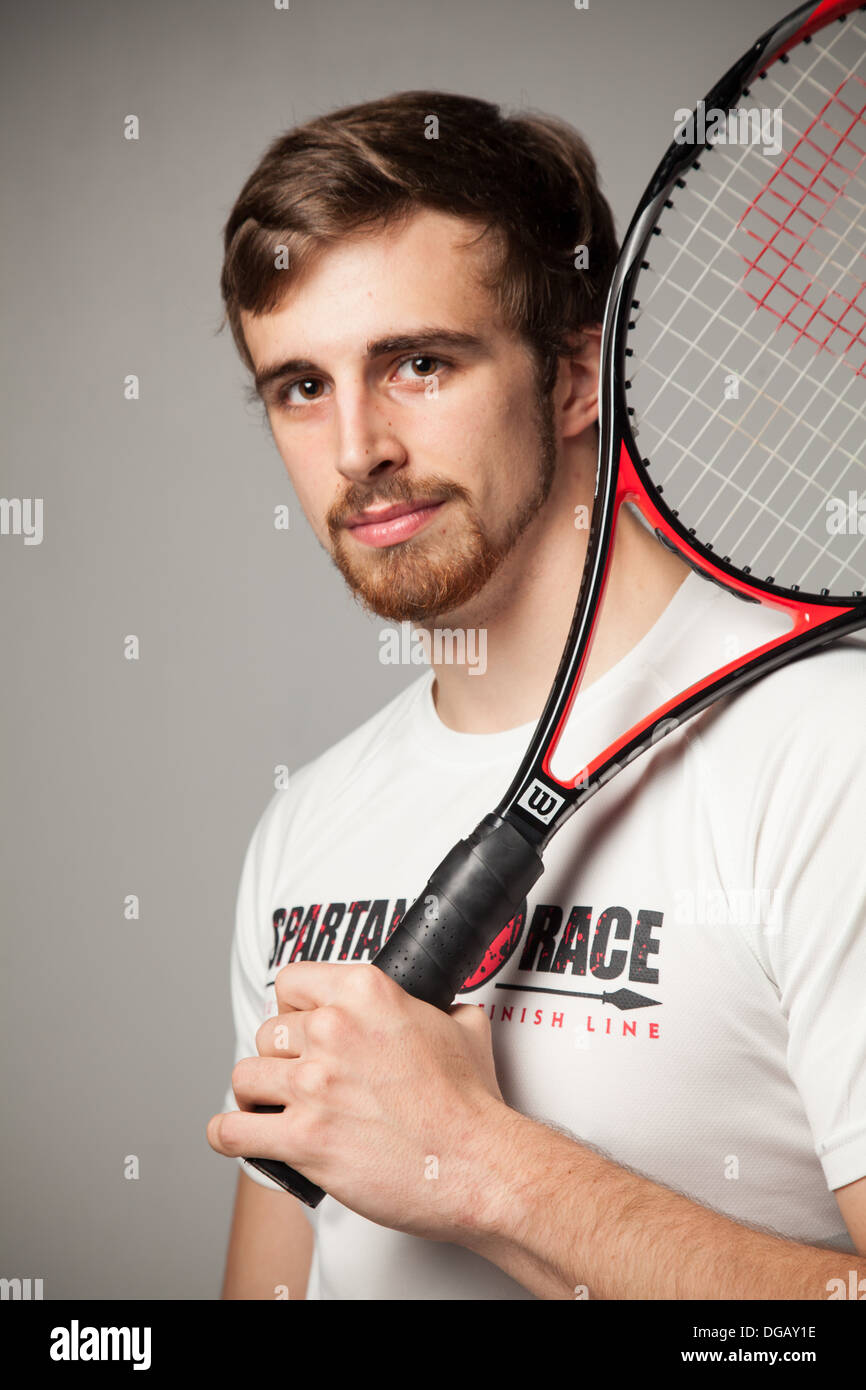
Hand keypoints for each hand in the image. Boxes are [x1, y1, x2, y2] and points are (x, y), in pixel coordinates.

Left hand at [206, 961, 511, 1240]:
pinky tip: (239, 1135)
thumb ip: (443, 1010)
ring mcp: (314, 1085)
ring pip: (244, 1076)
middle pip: (266, 1031)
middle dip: (278, 1057)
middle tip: (297, 1078)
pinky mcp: (303, 1138)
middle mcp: (333, 1030)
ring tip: (267, 1109)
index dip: (294, 1007)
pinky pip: (232, 1131)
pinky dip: (228, 1135)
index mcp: (365, 993)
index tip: (301, 1027)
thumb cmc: (471, 1106)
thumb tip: (443, 1010)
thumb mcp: (465, 1029)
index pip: (291, 981)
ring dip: (254, 1096)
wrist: (479, 1164)